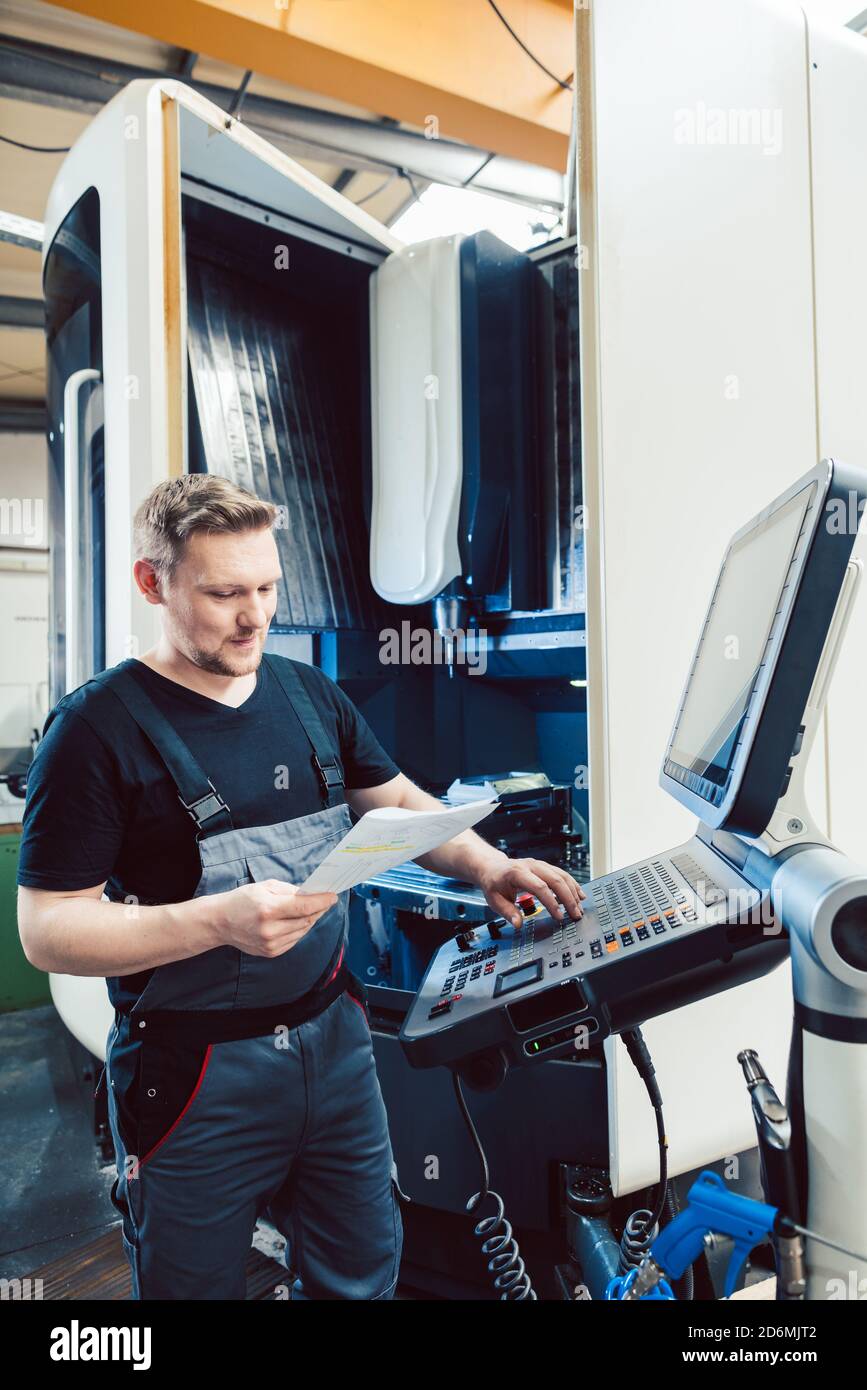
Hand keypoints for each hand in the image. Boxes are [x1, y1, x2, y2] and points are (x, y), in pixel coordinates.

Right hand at [213, 880, 338, 956]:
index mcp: (268, 910)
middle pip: (306, 920)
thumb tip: (312, 894)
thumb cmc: (242, 900)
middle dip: (319, 909)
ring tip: (313, 909)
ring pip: (303, 931)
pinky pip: (295, 940)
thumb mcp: (265, 887)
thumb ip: (290, 891)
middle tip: (326, 900)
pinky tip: (299, 920)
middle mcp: (270, 930)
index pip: (304, 906)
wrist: (220, 922)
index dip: (322, 901)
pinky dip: (300, 929)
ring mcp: (271, 944)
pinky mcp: (272, 952)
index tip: (333, 896)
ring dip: (311, 919)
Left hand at [478, 856, 586, 926]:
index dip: (551, 902)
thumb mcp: (494, 899)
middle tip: (575, 915)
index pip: (540, 887)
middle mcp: (531, 866)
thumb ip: (507, 912)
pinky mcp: (545, 867)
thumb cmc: (493, 882)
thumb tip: (518, 924)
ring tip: (579, 908)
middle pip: (556, 880)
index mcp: (517, 873)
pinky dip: (572, 884)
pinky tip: (579, 895)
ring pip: (562, 875)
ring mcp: (539, 865)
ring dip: (573, 892)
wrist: (492, 867)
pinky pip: (562, 874)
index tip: (559, 917)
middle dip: (568, 898)